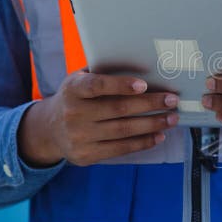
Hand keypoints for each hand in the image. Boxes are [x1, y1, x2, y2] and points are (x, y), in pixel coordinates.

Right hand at [18, 70, 179, 166]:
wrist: (49, 129)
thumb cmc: (77, 97)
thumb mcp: (80, 80)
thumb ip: (103, 73)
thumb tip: (143, 67)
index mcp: (73, 89)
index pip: (97, 86)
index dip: (120, 85)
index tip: (144, 85)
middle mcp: (73, 113)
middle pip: (118, 109)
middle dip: (150, 104)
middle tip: (172, 100)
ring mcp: (79, 137)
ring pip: (123, 130)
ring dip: (152, 124)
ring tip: (171, 118)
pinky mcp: (86, 155)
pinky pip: (120, 149)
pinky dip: (143, 142)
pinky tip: (158, 135)